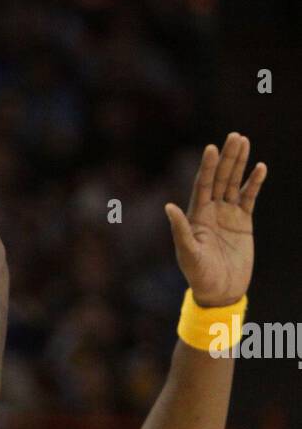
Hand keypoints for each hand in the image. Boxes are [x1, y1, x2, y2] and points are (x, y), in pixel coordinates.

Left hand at [165, 133, 265, 306]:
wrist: (221, 292)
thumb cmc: (199, 276)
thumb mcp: (188, 253)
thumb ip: (180, 230)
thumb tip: (168, 206)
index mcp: (196, 216)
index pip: (202, 185)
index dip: (207, 167)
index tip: (212, 148)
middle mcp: (211, 211)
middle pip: (220, 178)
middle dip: (227, 158)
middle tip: (235, 136)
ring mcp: (228, 215)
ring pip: (234, 183)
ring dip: (239, 164)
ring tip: (244, 141)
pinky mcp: (243, 222)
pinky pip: (249, 198)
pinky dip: (254, 183)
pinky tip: (260, 167)